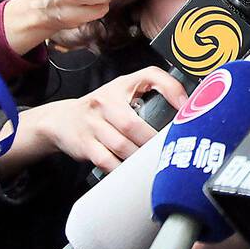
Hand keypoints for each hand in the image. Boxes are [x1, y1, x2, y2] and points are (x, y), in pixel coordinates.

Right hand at [1, 66, 188, 175]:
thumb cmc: (102, 107)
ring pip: (122, 145)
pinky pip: (107, 161)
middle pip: (133, 124)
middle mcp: (104, 101)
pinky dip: (123, 168)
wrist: (61, 120)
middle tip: (172, 149)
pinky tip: (134, 172)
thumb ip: (153, 90)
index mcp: (121, 85)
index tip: (187, 106)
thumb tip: (188, 105)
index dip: (171, 89)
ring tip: (156, 163)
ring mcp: (92, 124)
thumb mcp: (124, 90)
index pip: (150, 76)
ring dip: (140, 157)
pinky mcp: (85, 144)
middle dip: (153, 140)